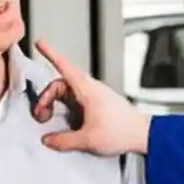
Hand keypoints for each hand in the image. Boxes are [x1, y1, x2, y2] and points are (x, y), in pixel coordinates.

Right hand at [31, 39, 151, 155]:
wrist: (144, 135)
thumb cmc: (122, 131)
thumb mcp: (88, 139)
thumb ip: (64, 140)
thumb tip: (49, 139)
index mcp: (87, 90)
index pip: (65, 67)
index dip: (51, 54)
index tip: (40, 43)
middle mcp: (91, 89)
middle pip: (61, 84)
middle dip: (47, 97)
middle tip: (40, 114)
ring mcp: (95, 97)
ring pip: (68, 93)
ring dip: (55, 103)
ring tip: (50, 119)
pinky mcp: (99, 105)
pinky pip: (76, 101)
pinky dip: (65, 108)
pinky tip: (65, 122)